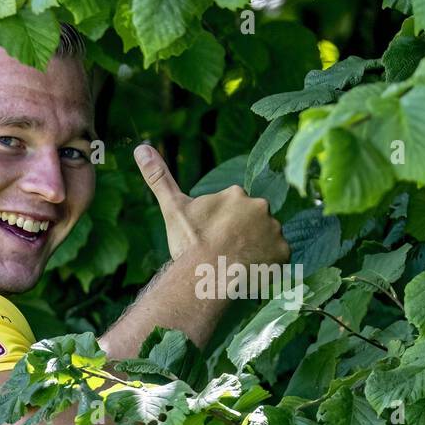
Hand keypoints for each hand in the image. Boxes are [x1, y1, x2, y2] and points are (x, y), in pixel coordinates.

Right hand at [134, 144, 290, 266]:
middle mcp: (261, 206)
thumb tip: (140, 147)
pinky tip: (250, 273)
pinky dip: (268, 266)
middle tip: (224, 255)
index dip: (221, 228)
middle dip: (241, 237)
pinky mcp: (284, 252)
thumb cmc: (189, 243)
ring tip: (236, 265)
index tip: (211, 241)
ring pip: (266, 240)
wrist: (206, 276)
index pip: (233, 210)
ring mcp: (275, 230)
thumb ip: (160, 177)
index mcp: (237, 193)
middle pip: (253, 223)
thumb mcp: (172, 208)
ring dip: (256, 250)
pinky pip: (279, 259)